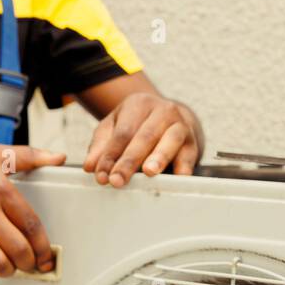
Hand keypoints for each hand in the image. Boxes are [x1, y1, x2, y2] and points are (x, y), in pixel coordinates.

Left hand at [83, 92, 200, 187]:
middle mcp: (164, 111)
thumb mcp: (115, 126)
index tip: (100, 175)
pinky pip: (190, 155)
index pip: (123, 132)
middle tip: (117, 181)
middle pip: (145, 136)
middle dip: (129, 161)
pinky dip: (184, 168)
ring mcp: (181, 125)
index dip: (110, 154)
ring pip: (171, 140)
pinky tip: (177, 178)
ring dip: (159, 157)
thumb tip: (91, 167)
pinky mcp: (193, 142)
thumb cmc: (138, 124)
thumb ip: (101, 145)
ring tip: (148, 172)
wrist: (172, 117)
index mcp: (140, 104)